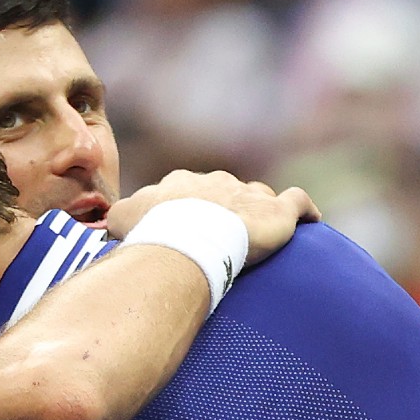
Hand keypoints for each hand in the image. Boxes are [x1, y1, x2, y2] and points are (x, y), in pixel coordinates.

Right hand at [108, 170, 319, 266]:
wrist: (185, 238)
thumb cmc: (152, 231)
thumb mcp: (124, 220)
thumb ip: (120, 218)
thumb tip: (108, 226)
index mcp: (182, 183)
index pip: (190, 190)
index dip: (190, 210)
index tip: (188, 230)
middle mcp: (217, 181)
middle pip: (226, 191)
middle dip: (226, 209)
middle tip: (223, 239)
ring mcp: (249, 194)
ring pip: (259, 195)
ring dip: (260, 210)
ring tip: (262, 233)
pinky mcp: (277, 211)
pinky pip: (298, 203)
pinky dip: (305, 211)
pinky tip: (312, 221)